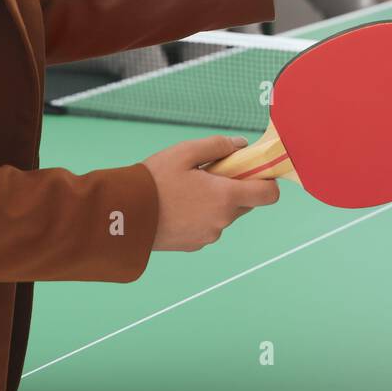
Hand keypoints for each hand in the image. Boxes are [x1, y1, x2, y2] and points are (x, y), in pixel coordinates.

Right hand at [144, 136, 279, 250]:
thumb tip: (240, 145)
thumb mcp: (185, 152)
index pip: (269, 195)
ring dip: (216, 202)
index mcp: (225, 198)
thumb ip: (218, 146)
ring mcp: (208, 236)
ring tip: (187, 190)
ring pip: (225, 215)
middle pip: (246, 203)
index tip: (252, 170)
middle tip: (210, 174)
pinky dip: (201, 216)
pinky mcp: (194, 245)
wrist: (122, 215)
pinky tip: (178, 206)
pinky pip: (208, 226)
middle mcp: (222, 221)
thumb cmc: (153, 181)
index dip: (266, 181)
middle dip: (235, 188)